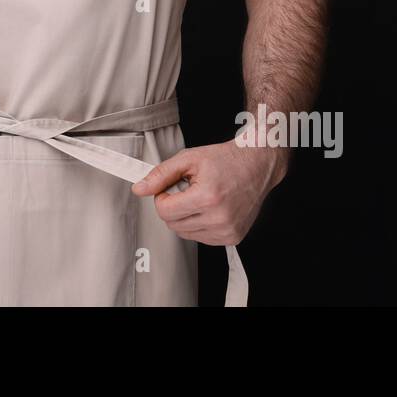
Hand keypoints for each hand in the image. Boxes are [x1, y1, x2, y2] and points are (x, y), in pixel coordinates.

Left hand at [130, 139, 285, 244]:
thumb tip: (139, 189)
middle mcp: (219, 218)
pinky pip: (201, 237)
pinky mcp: (233, 237)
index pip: (165, 211)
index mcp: (207, 198)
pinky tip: (209, 208)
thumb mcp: (189, 159)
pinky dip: (199, 224)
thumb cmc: (226, 159)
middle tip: (186, 190)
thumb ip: (160, 174)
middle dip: (173, 207)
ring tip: (199, 197)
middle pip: (173, 224)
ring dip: (185, 217)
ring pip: (185, 233)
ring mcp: (227, 231)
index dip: (161, 197)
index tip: (169, 188)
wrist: (257, 165)